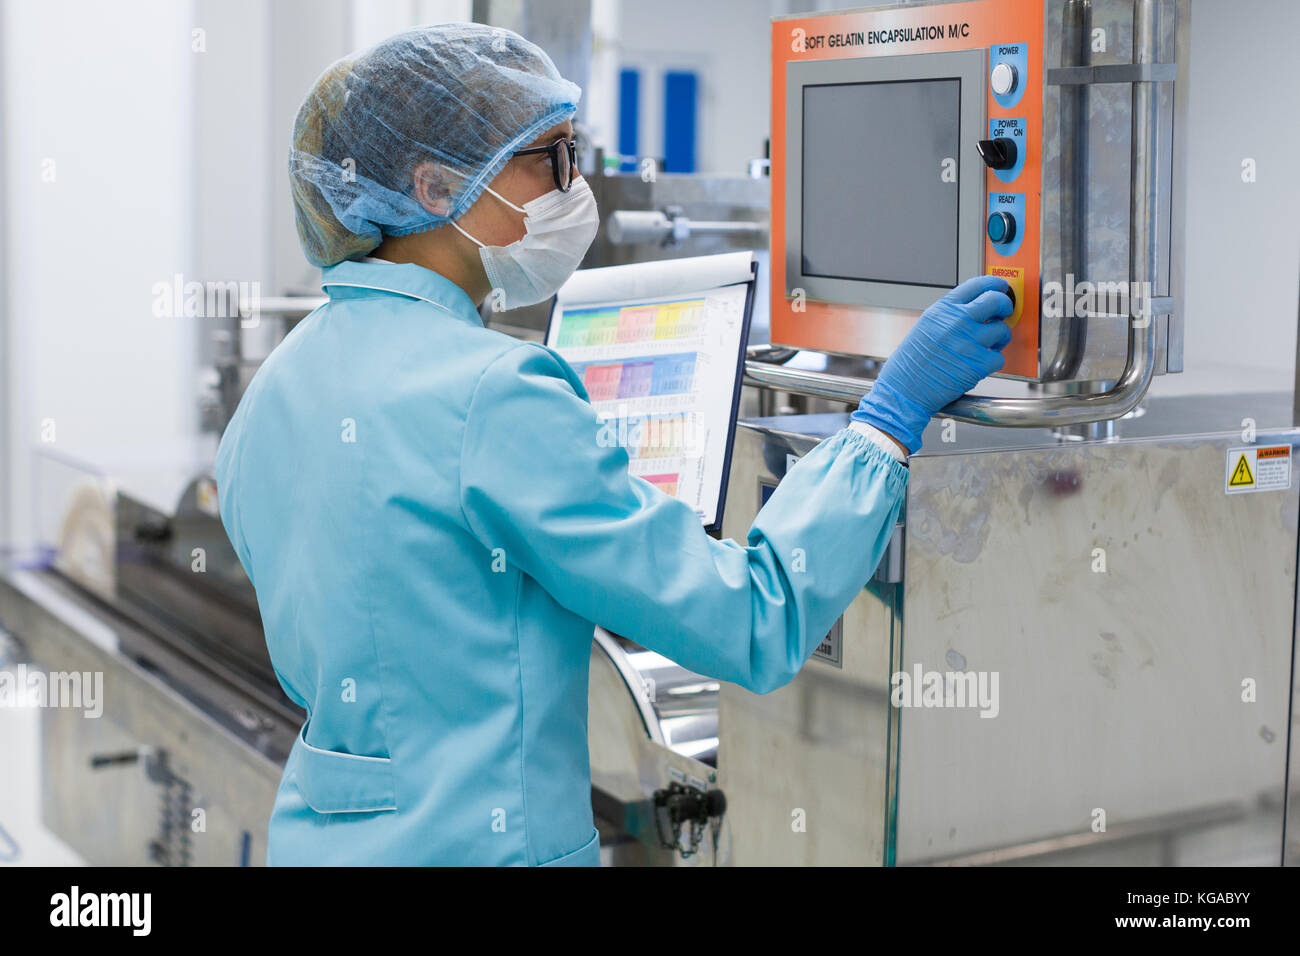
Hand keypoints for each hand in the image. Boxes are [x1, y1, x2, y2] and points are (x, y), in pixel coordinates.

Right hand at [851, 275, 1013, 453]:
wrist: (903, 391)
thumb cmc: (910, 364)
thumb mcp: (926, 327)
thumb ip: (950, 314)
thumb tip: (976, 308)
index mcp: (942, 310)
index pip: (977, 285)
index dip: (995, 285)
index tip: (1000, 289)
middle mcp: (956, 322)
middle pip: (996, 301)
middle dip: (1005, 306)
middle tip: (1003, 313)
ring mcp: (968, 342)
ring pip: (1002, 330)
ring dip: (1000, 338)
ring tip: (988, 346)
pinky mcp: (977, 364)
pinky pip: (999, 358)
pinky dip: (993, 363)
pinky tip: (980, 364)